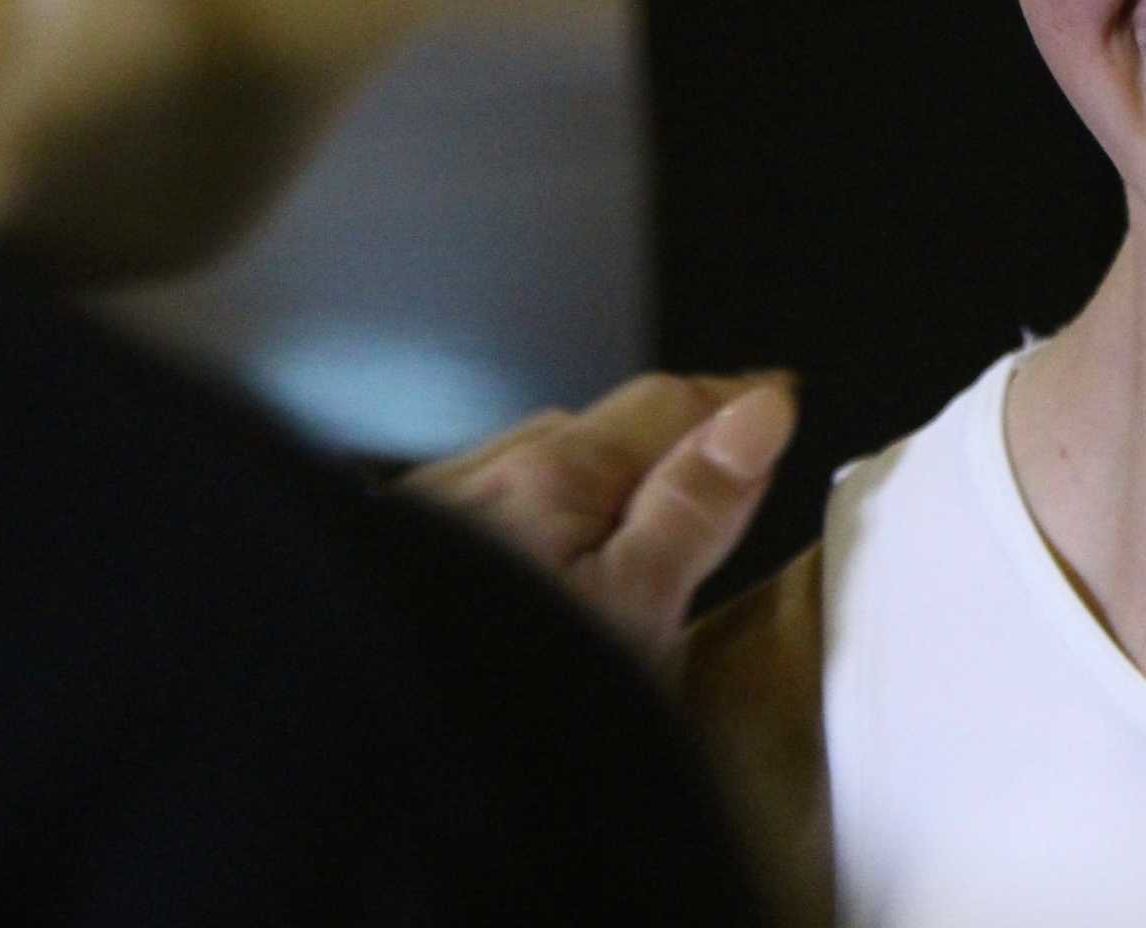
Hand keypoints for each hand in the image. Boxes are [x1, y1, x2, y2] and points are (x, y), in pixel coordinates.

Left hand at [404, 371, 797, 668]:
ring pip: (534, 470)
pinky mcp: (395, 560)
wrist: (368, 748)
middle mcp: (486, 472)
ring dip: (593, 476)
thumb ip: (695, 506)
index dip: (729, 400)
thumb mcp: (636, 609)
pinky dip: (537, 518)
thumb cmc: (511, 694)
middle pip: (597, 431)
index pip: (665, 403)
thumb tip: (763, 410)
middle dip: (662, 438)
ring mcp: (431, 512)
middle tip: (722, 462)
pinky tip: (543, 564)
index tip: (777, 398)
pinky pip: (488, 513)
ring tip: (639, 512)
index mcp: (553, 471)